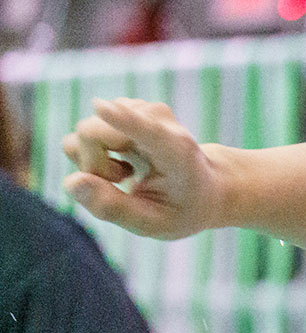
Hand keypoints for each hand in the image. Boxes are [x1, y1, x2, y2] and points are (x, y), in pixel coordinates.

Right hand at [62, 98, 227, 238]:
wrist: (206, 187)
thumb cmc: (181, 208)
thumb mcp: (154, 224)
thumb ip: (113, 208)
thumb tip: (73, 181)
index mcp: (177, 151)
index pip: (147, 130)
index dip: (123, 119)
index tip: (102, 108)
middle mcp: (158, 120)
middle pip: (92, 132)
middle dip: (92, 164)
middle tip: (121, 182)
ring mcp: (140, 109)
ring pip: (85, 131)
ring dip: (96, 160)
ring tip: (128, 174)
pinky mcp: (125, 108)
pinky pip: (86, 131)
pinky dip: (97, 152)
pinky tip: (124, 162)